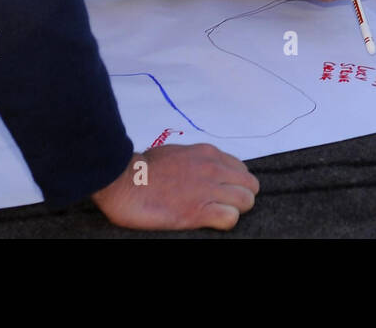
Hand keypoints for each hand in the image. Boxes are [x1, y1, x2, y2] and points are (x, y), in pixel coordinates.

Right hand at [91, 144, 259, 229]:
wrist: (125, 181)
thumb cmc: (143, 169)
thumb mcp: (175, 153)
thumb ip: (194, 161)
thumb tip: (198, 170)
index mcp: (208, 154)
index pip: (241, 169)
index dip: (236, 184)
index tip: (225, 192)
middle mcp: (213, 169)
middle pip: (250, 185)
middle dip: (242, 197)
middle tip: (225, 206)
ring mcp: (208, 189)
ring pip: (246, 201)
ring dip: (236, 210)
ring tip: (218, 215)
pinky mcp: (199, 211)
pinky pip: (231, 218)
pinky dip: (224, 222)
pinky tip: (210, 222)